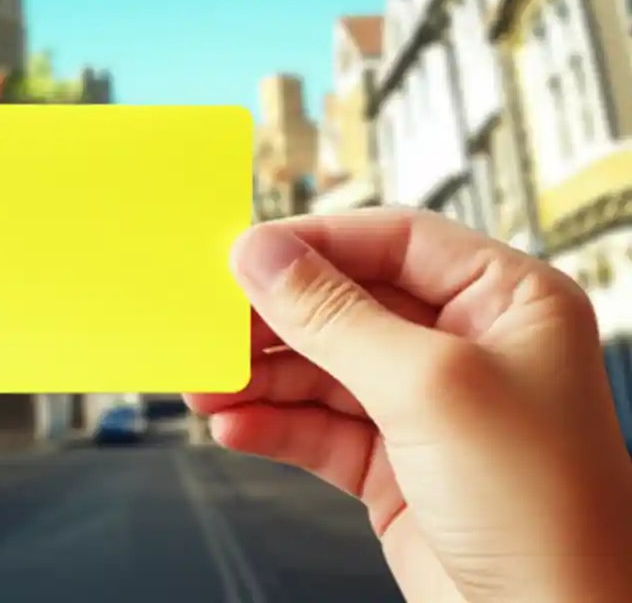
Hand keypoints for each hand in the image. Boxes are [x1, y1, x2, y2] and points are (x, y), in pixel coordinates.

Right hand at [187, 208, 631, 601]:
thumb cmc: (544, 511)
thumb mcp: (429, 387)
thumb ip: (334, 315)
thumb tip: (261, 255)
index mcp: (507, 301)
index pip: (395, 240)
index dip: (314, 243)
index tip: (241, 254)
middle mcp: (468, 347)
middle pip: (346, 304)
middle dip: (274, 320)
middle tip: (211, 326)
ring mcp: (428, 408)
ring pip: (321, 369)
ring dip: (260, 378)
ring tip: (207, 385)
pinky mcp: (393, 466)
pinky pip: (317, 428)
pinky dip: (272, 426)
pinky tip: (234, 427)